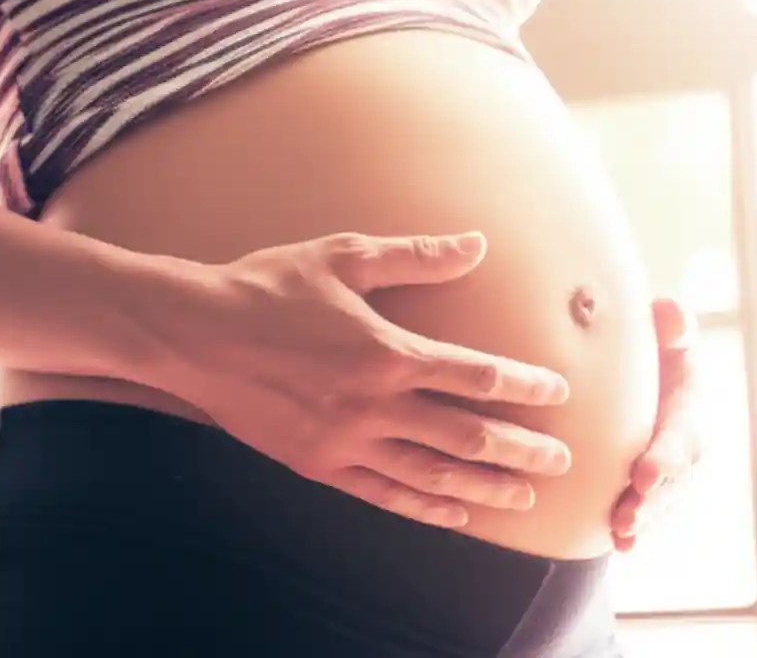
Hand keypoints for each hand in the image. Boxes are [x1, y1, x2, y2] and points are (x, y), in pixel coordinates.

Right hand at [163, 230, 572, 528]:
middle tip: (561, 461)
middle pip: (467, 436)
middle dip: (521, 450)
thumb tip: (476, 245)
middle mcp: (374, 405)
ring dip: (484, 486)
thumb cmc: (268, 286)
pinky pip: (383, 494)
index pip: (476, 376)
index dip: (524, 386)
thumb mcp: (343, 256)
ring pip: (431, 473)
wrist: (194, 333)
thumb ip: (415, 256)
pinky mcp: (317, 463)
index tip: (558, 392)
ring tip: (524, 497)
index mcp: (387, 352)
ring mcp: (345, 441)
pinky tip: (455, 512)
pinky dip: (425, 506)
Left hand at [610, 297, 701, 551]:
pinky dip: (638, 530)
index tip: (643, 475)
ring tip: (621, 534)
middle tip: (627, 516)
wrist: (643, 362)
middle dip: (654, 499)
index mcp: (689, 400)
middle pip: (675, 477)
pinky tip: (620, 546)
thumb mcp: (663, 328)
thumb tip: (668, 310)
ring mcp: (674, 463)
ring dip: (645, 519)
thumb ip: (670, 321)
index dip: (666, 457)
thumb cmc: (651, 342)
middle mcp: (687, 436)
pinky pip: (651, 507)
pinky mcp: (655, 479)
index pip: (683, 433)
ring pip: (664, 498)